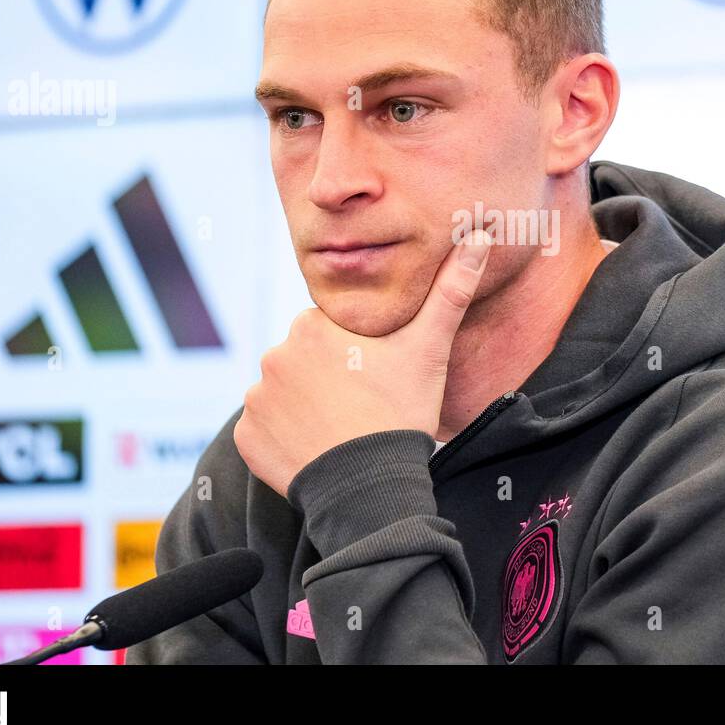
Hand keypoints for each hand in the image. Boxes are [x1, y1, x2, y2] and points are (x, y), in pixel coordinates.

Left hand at [234, 230, 493, 496]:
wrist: (372, 489)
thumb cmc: (402, 412)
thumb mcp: (429, 349)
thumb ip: (450, 291)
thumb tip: (478, 235)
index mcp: (310, 326)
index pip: (330, 332)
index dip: (355, 355)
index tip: (373, 379)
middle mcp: (272, 355)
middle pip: (304, 361)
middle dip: (327, 379)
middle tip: (360, 407)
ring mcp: (254, 399)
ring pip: (284, 394)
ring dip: (304, 407)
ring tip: (339, 430)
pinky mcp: (246, 438)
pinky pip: (263, 430)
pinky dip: (283, 438)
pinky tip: (315, 449)